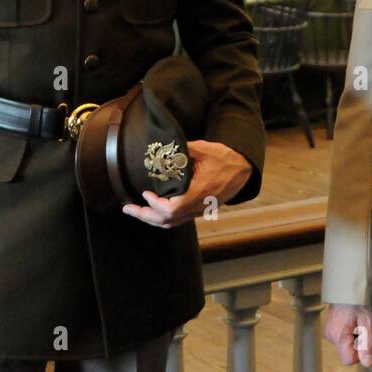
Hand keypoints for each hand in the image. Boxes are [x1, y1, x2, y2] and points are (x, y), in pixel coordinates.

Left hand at [121, 140, 251, 227]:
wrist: (243, 169)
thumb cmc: (225, 158)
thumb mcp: (204, 149)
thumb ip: (183, 149)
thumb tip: (164, 148)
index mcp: (198, 193)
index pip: (172, 209)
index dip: (155, 205)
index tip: (146, 193)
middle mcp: (198, 205)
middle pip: (167, 221)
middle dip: (145, 216)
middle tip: (128, 208)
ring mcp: (199, 210)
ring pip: (172, 223)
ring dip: (152, 218)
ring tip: (136, 211)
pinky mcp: (200, 210)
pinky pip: (178, 220)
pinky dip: (163, 218)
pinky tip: (154, 211)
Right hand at [323, 303, 371, 366]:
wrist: (348, 285)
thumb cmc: (359, 301)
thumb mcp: (368, 322)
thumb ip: (367, 343)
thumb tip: (367, 363)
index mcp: (338, 335)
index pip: (348, 360)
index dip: (361, 355)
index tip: (367, 341)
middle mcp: (330, 335)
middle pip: (347, 352)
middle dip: (358, 344)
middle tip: (364, 328)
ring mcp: (329, 331)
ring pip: (346, 345)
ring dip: (355, 338)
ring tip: (359, 322)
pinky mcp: (330, 328)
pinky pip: (342, 338)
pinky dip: (350, 333)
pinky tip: (353, 321)